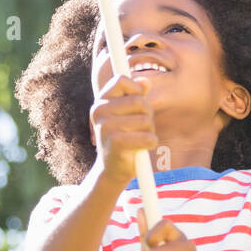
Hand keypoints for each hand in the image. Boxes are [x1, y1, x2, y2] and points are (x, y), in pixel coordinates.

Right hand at [90, 71, 158, 188]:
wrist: (113, 170)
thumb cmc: (124, 138)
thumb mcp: (129, 114)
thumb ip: (137, 96)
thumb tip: (146, 81)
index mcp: (101, 101)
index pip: (121, 80)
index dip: (135, 89)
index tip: (137, 104)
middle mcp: (99, 111)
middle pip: (139, 101)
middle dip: (147, 115)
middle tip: (140, 128)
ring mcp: (106, 127)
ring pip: (146, 120)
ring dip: (149, 131)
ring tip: (138, 140)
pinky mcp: (116, 143)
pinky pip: (147, 138)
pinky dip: (150, 144)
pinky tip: (141, 149)